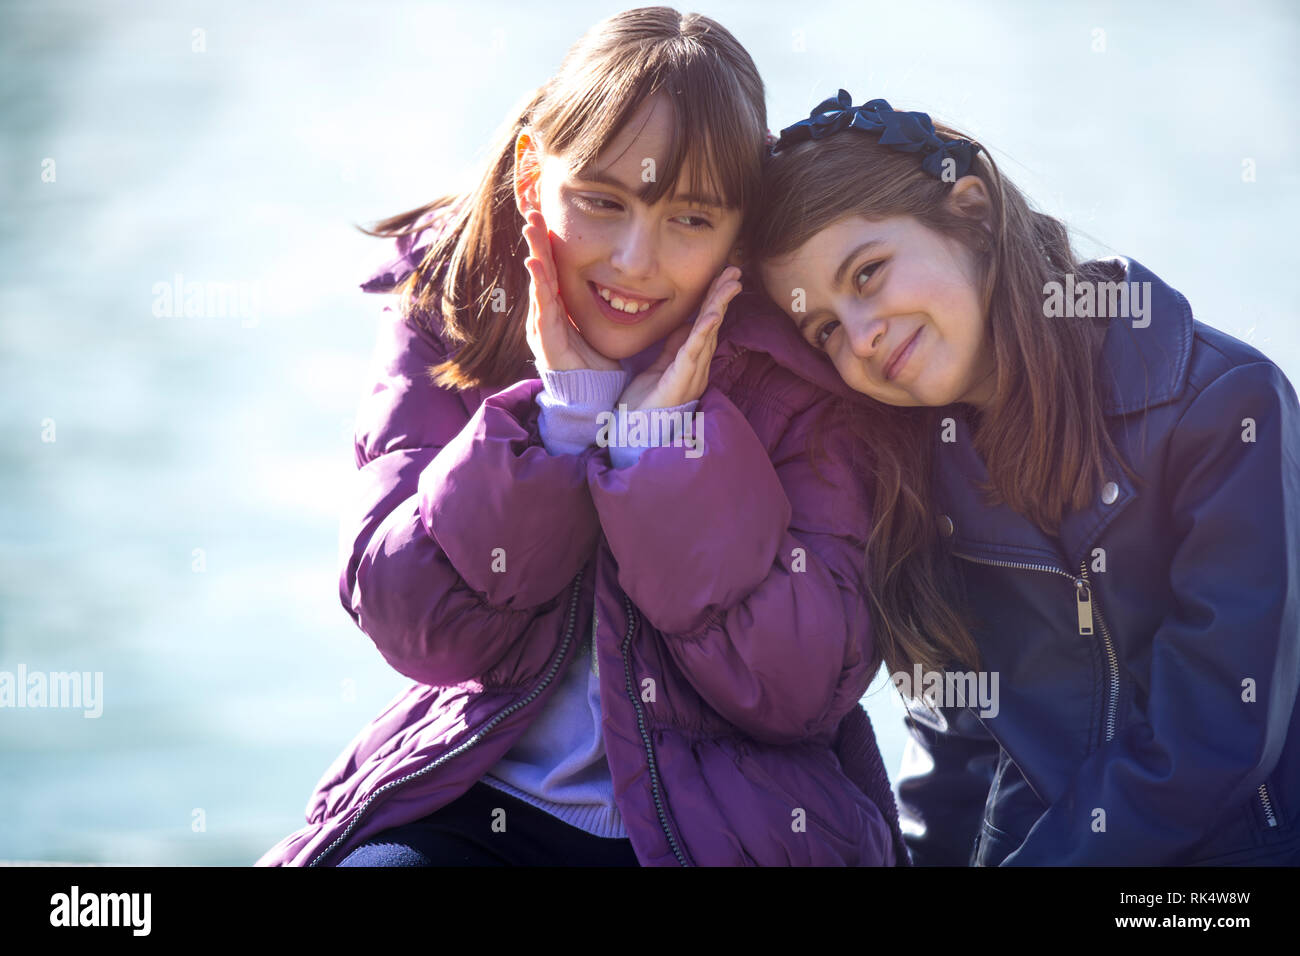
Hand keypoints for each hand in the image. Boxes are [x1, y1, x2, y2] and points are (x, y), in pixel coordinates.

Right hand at [522, 209, 619, 372]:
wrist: (591, 396)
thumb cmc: (596, 362)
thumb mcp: (598, 324)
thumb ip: (604, 303)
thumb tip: (626, 281)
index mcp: (559, 308)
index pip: (553, 269)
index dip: (550, 243)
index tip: (547, 215)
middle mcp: (546, 314)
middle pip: (541, 270)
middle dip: (537, 240)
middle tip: (533, 210)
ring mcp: (543, 326)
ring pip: (538, 283)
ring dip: (534, 253)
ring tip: (530, 229)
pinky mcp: (545, 340)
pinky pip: (542, 307)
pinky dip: (538, 284)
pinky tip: (534, 264)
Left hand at [617, 264, 740, 411]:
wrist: (632, 433)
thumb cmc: (644, 405)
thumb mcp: (658, 367)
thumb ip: (672, 347)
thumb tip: (684, 324)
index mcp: (691, 362)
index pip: (705, 324)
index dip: (714, 299)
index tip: (724, 276)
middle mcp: (697, 367)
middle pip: (712, 325)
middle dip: (723, 296)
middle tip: (735, 271)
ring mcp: (691, 375)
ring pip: (708, 334)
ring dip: (719, 307)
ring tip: (730, 284)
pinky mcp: (680, 381)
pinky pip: (693, 352)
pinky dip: (703, 332)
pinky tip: (712, 315)